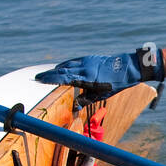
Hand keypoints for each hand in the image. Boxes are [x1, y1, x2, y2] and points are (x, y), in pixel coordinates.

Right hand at [36, 46, 163, 95]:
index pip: (63, 77)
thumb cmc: (117, 83)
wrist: (129, 67)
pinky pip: (74, 61)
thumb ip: (86, 99)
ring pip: (67, 64)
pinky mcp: (90, 58)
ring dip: (56, 70)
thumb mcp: (102, 95)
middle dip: (49, 74)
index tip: (39, 80)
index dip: (50, 79)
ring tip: (46, 75)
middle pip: (62, 70)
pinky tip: (62, 68)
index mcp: (86, 77)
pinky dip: (65, 65)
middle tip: (36, 78)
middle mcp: (84, 67)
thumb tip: (74, 107)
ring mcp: (87, 60)